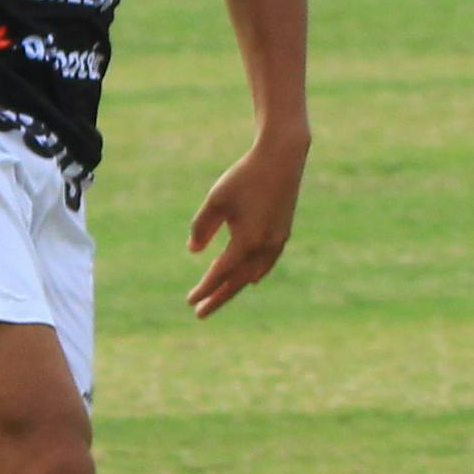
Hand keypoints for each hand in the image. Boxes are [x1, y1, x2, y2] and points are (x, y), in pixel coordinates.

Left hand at [185, 128, 306, 316]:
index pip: (221, 274)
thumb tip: (195, 252)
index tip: (190, 301)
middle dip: (218, 297)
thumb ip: (202, 228)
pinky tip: (250, 278)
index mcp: (248, 241)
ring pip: (255, 274)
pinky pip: (267, 262)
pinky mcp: (284, 232)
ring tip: (219, 297)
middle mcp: (266, 246)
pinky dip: (255, 274)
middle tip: (199, 314)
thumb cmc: (243, 178)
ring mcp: (278, 240)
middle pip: (238, 281)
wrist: (282, 159)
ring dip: (236, 287)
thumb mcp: (215, 201)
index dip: (205, 289)